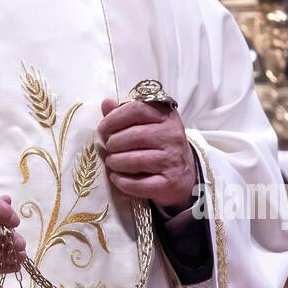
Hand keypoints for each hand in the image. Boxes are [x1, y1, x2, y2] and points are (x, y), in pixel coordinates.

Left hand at [98, 96, 195, 210]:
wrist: (183, 174)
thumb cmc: (158, 145)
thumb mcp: (146, 125)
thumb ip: (125, 113)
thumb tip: (106, 102)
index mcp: (166, 117)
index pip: (137, 109)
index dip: (115, 118)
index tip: (103, 128)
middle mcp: (173, 136)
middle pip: (135, 136)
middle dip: (114, 143)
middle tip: (109, 148)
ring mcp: (173, 160)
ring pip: (136, 160)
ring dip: (116, 162)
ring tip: (112, 162)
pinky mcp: (170, 183)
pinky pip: (140, 184)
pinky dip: (123, 182)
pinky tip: (116, 178)